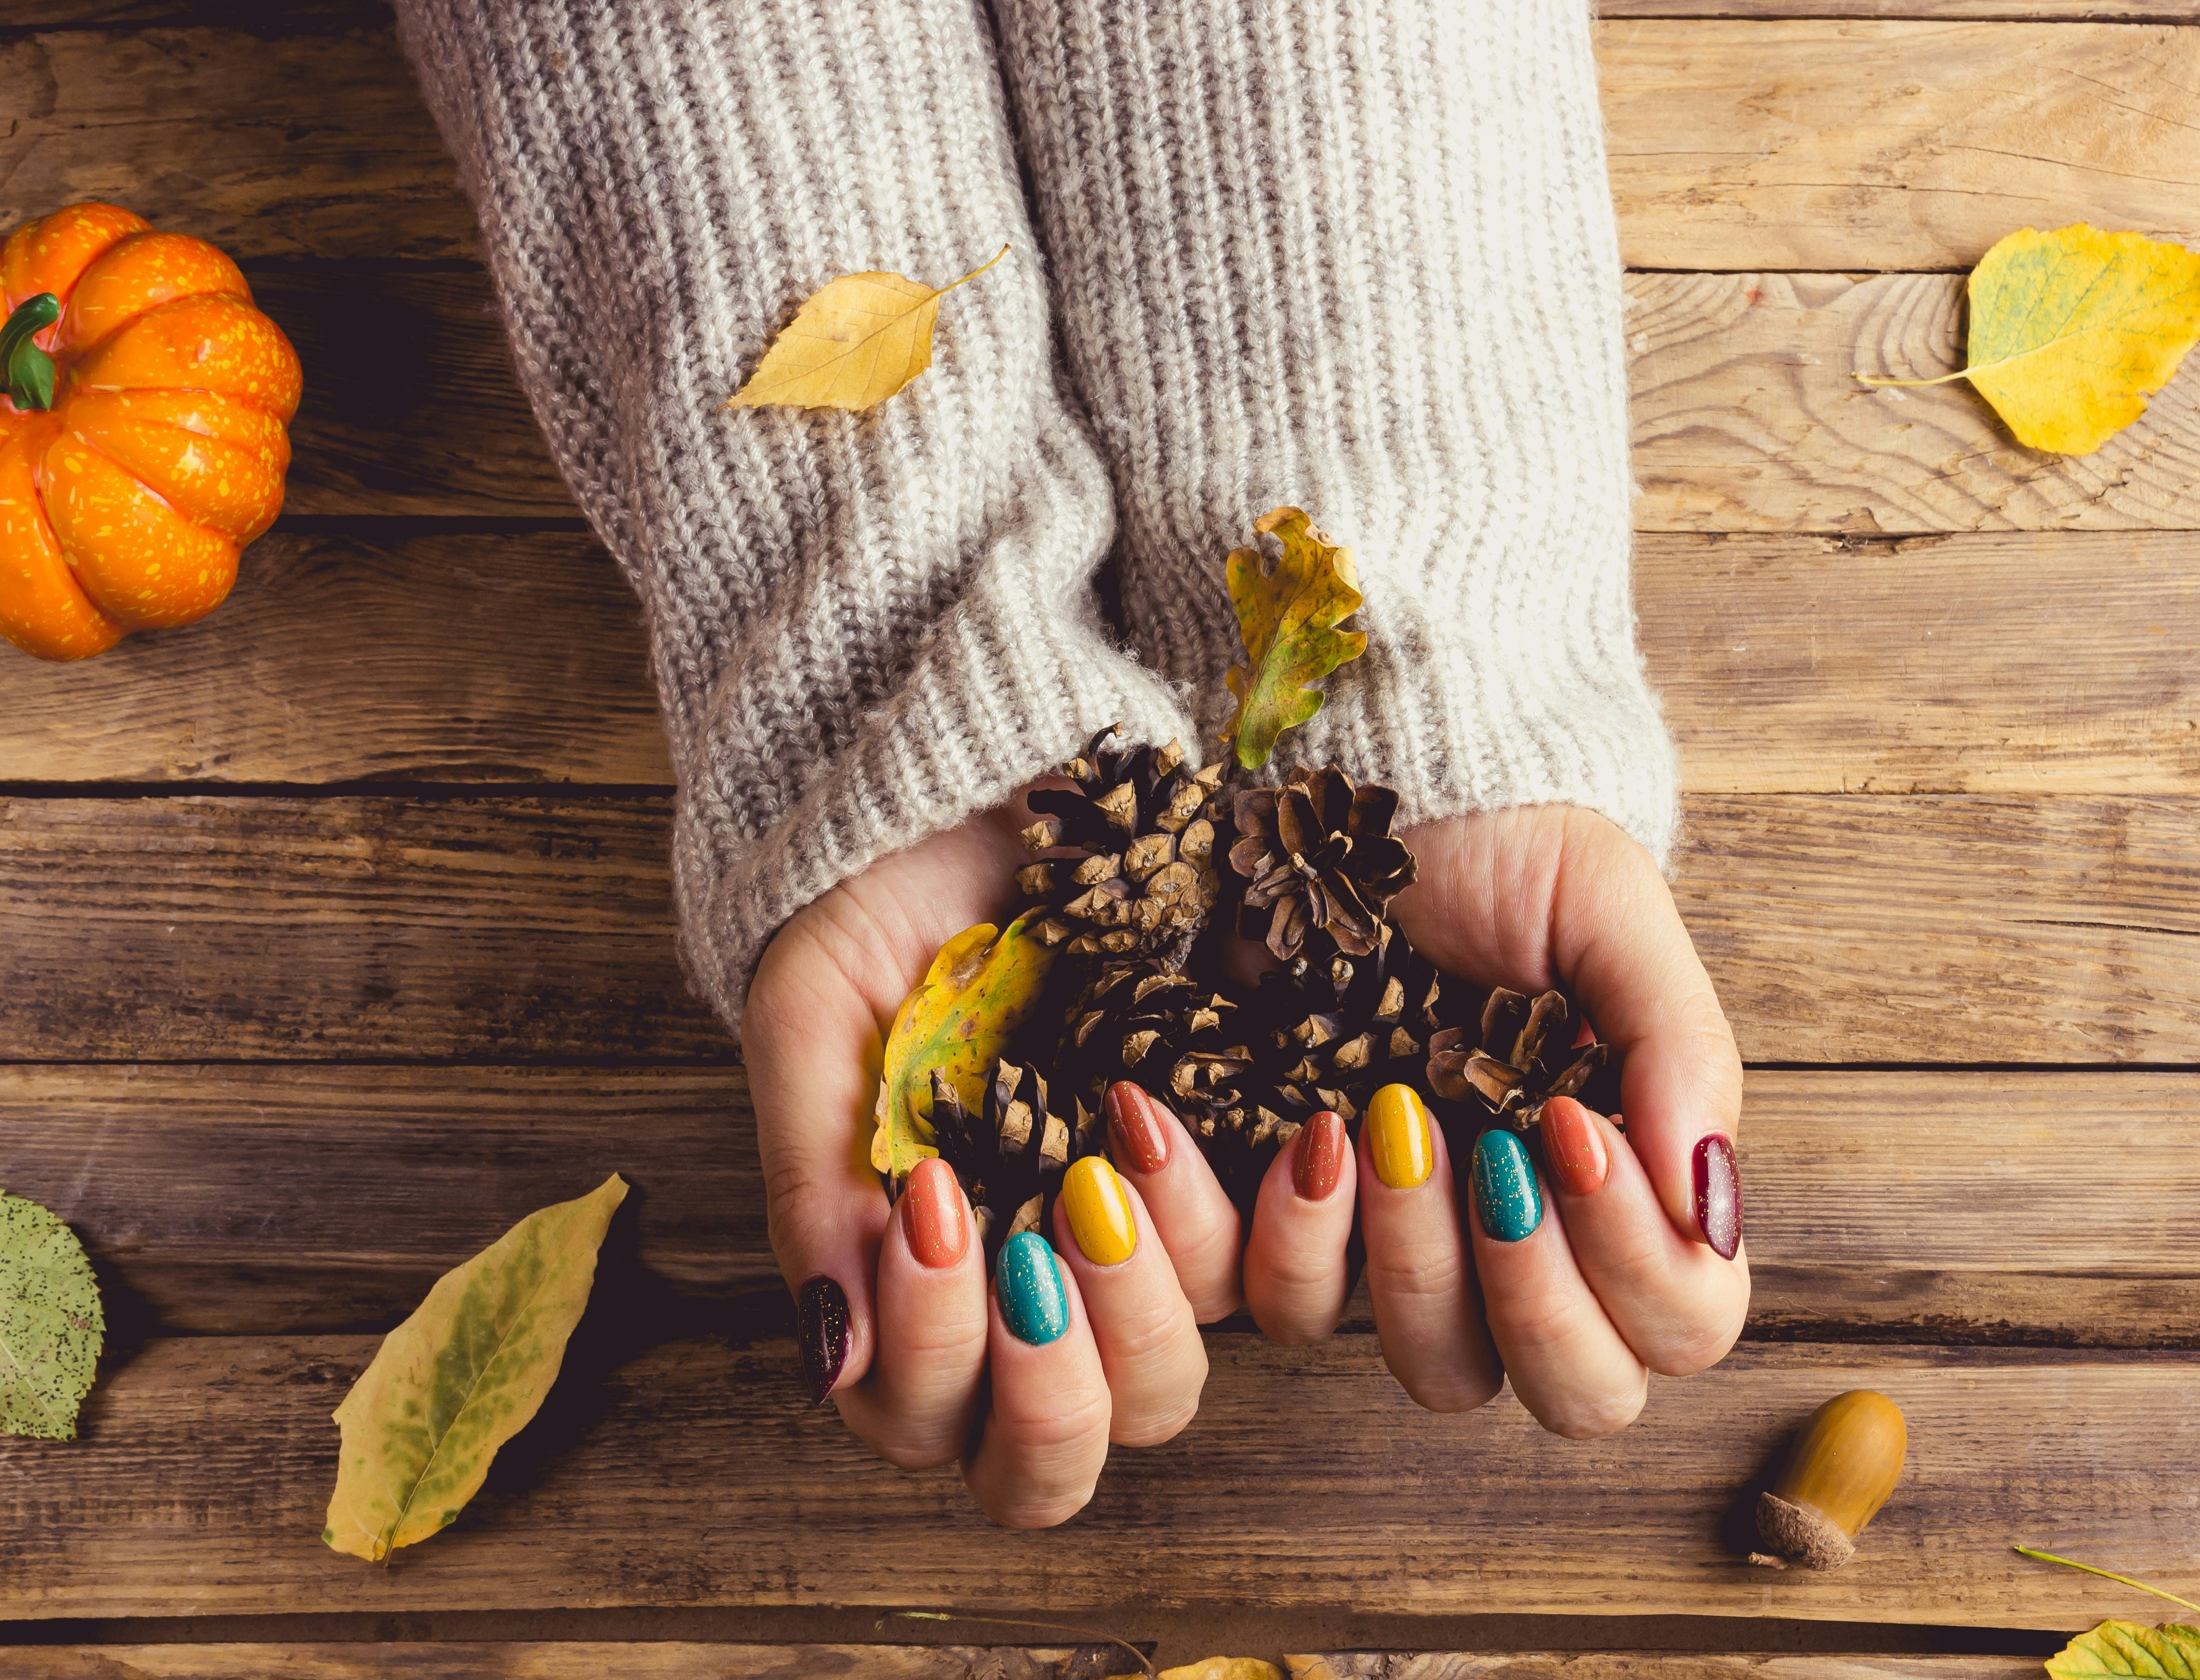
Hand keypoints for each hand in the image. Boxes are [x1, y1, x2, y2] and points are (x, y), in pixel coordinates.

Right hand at [743, 805, 1245, 1526]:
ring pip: (1168, 1390)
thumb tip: (834, 1358)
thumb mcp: (817, 1026)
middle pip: (1053, 1456)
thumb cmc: (879, 915)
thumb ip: (812, 1185)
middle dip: (1053, 1382)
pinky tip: (1302, 1138)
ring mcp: (1141, 1254)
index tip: (935, 1207)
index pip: (923, 1420)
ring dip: (1153, 1298)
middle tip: (1047, 1231)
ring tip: (1133, 1140)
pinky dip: (1292, 1228)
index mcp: (917, 1286)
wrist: (989, 796)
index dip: (936, 1358)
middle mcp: (1029, 1297)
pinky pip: (1287, 1277)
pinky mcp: (1243, 1180)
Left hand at [1242, 804, 1749, 1434]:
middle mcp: (1527, 1242)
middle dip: (1539, 1299)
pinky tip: (1292, 1128)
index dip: (1639, 1266)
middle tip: (1492, 1159)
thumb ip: (1678, 1052)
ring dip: (1410, 1260)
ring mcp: (1403, 1248)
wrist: (1352, 789)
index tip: (1568, 1125)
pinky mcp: (1277, 1222)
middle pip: (1577, 1398)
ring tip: (1380, 1119)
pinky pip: (1265, 1309)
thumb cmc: (1500, 850)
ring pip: (1435, 1369)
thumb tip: (1710, 1209)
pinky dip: (1278, 1233)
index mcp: (1626, 1182)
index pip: (1681, 1323)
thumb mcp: (1608, 915)